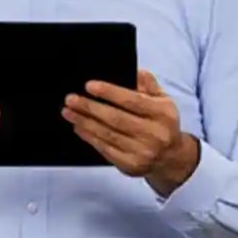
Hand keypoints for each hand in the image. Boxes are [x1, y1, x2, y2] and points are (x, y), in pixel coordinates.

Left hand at [62, 69, 199, 195]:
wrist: (170, 158)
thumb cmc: (161, 123)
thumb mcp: (162, 100)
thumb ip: (149, 84)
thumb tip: (134, 71)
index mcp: (163, 114)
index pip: (133, 101)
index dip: (110, 92)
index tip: (89, 85)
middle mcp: (154, 134)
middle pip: (116, 119)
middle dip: (90, 108)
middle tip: (70, 99)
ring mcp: (142, 152)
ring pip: (107, 134)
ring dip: (84, 122)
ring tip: (68, 111)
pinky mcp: (131, 165)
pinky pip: (105, 149)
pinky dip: (89, 137)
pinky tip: (78, 127)